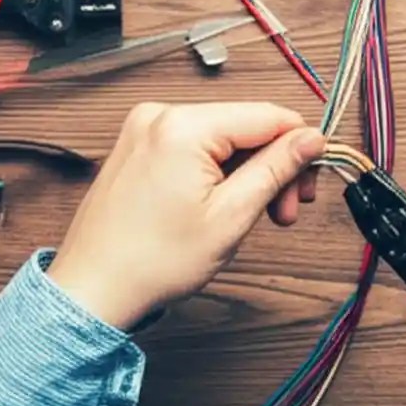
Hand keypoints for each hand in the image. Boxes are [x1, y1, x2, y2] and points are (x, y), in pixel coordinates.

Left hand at [48, 102, 325, 329]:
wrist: (93, 290)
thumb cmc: (151, 262)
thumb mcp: (231, 217)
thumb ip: (276, 169)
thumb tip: (311, 139)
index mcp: (183, 126)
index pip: (268, 115)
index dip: (301, 148)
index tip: (312, 182)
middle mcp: (160, 115)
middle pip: (245, 126)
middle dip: (273, 167)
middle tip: (285, 211)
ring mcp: (144, 129)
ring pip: (223, 138)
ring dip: (248, 173)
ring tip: (255, 215)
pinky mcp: (138, 145)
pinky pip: (195, 146)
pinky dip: (218, 172)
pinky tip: (223, 205)